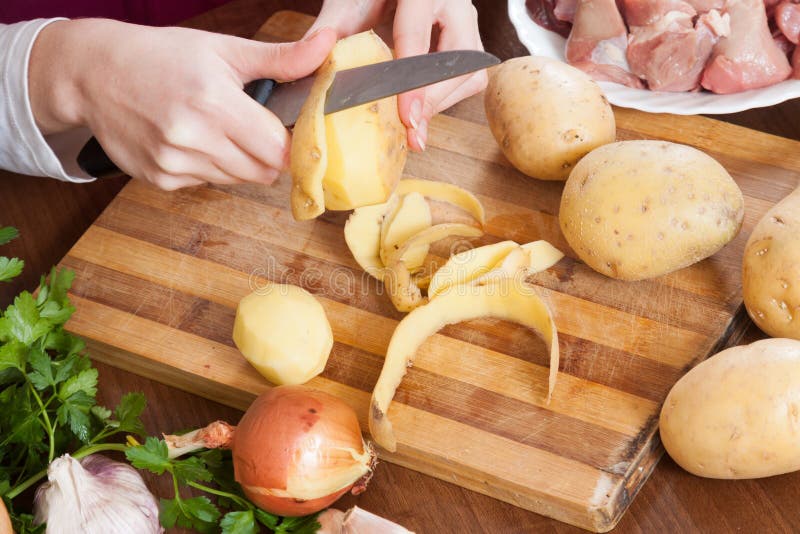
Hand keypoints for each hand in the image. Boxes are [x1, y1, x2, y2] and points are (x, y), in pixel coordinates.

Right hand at [28, 19, 335, 189]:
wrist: (95, 73)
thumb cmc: (162, 56)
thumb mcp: (224, 50)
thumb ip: (281, 58)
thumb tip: (329, 45)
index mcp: (215, 101)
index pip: (278, 149)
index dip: (289, 142)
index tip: (285, 130)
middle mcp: (193, 137)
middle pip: (263, 172)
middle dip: (267, 154)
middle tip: (250, 128)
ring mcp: (174, 162)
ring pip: (237, 181)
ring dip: (239, 162)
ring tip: (215, 129)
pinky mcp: (161, 179)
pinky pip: (207, 184)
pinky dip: (208, 168)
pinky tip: (190, 141)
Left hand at [307, 0, 486, 151]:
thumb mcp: (348, 4)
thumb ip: (329, 31)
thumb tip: (307, 71)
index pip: (417, 36)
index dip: (411, 82)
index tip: (406, 117)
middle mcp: (453, 3)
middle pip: (457, 62)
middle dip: (431, 101)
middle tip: (412, 132)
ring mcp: (466, 23)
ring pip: (469, 74)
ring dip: (439, 103)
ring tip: (412, 125)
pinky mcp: (469, 42)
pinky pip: (468, 78)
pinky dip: (443, 98)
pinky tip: (419, 109)